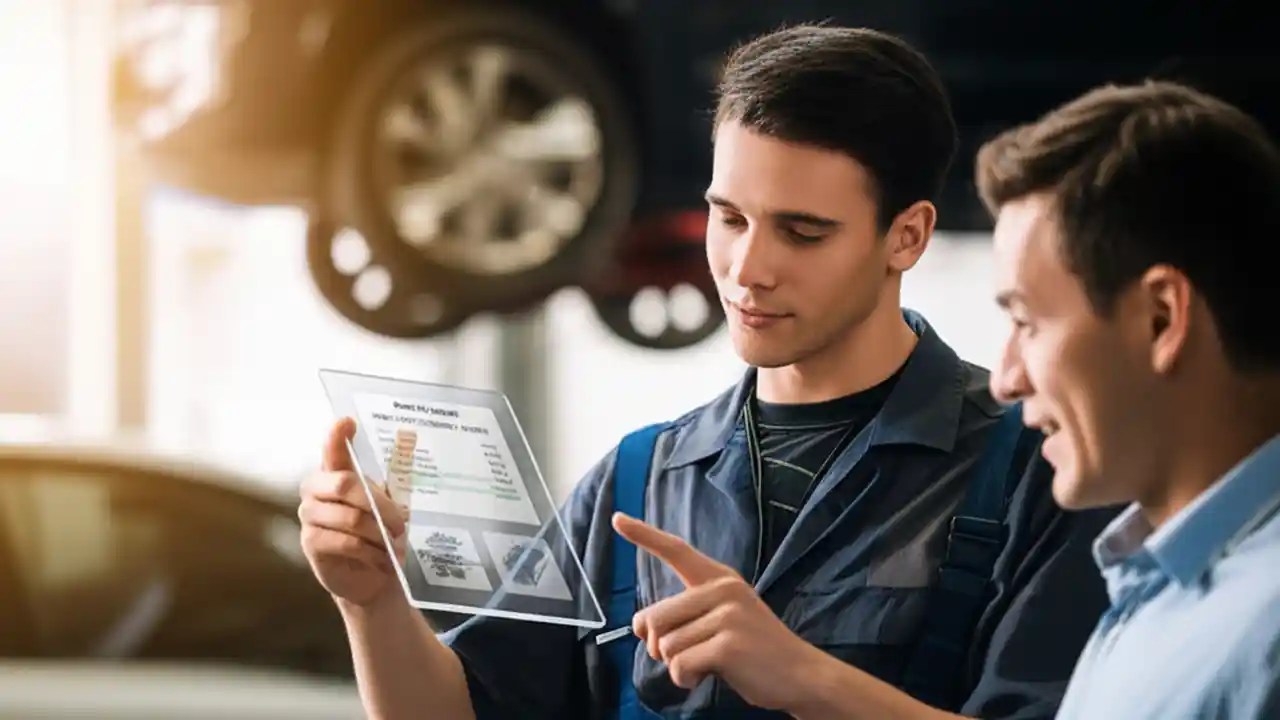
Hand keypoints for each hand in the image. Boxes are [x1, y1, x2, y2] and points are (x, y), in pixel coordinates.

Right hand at [299, 418, 409, 606]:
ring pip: (350, 518)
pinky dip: (370, 552)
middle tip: (400, 524)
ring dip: (377, 534)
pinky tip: (381, 559)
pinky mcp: (311, 543)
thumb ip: (387, 489)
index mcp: (335, 473)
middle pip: (345, 484)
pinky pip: (345, 542)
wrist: (370, 577)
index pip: (332, 450)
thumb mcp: (387, 509)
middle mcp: (316, 489)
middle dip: (378, 505)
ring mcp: (309, 515)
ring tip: (391, 546)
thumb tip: (404, 453)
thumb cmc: (378, 535)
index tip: (347, 422)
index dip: (337, 436)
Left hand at [612, 513, 828, 711]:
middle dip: (658, 646)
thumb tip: (643, 628)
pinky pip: (680, 665)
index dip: (644, 535)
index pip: (676, 551)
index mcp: (719, 578)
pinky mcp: (728, 644)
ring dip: (677, 666)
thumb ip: (687, 614)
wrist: (801, 674)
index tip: (617, 519)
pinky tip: (707, 677)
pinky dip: (685, 679)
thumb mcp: (724, 618)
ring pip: (666, 645)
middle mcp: (722, 589)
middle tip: (685, 655)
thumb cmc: (754, 649)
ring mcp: (727, 615)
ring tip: (706, 665)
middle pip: (654, 618)